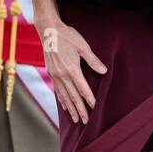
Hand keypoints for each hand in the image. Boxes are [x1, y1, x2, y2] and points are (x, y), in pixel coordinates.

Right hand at [30, 0, 106, 125]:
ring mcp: (55, 75)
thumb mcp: (83, 46)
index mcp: (71, 69)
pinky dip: (61, 100)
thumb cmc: (67, 36)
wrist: (48, 30)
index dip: (89, 99)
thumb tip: (103, 71)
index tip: (94, 109)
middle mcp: (62, 74)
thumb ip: (93, 60)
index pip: (82, 88)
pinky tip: (65, 106)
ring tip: (76, 119)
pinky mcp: (51, 72)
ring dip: (70, 109)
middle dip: (80, 110)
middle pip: (72, 96)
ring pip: (64, 96)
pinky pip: (57, 90)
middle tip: (86, 121)